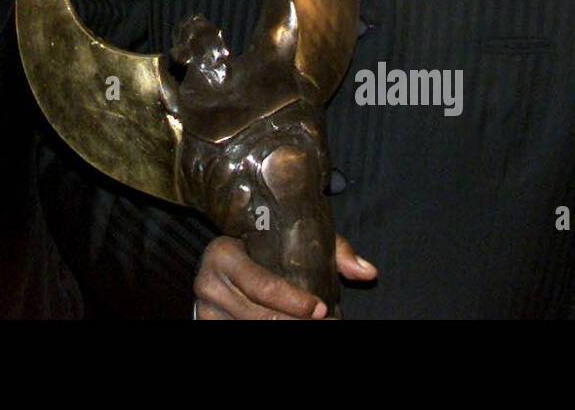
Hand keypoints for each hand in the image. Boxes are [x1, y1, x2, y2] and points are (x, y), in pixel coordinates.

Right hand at [193, 234, 376, 319]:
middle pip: (258, 316)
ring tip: (316, 329)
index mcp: (223, 254)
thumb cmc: (263, 248)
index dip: (293, 302)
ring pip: (251, 330)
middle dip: (296, 324)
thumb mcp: (294, 240)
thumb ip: (332, 252)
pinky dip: (267, 333)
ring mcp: (206, 309)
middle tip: (327, 324)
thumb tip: (368, 272)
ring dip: (286, 331)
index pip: (261, 285)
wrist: (224, 261)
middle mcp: (208, 283)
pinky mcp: (208, 324)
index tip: (322, 310)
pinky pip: (240, 334)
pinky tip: (292, 328)